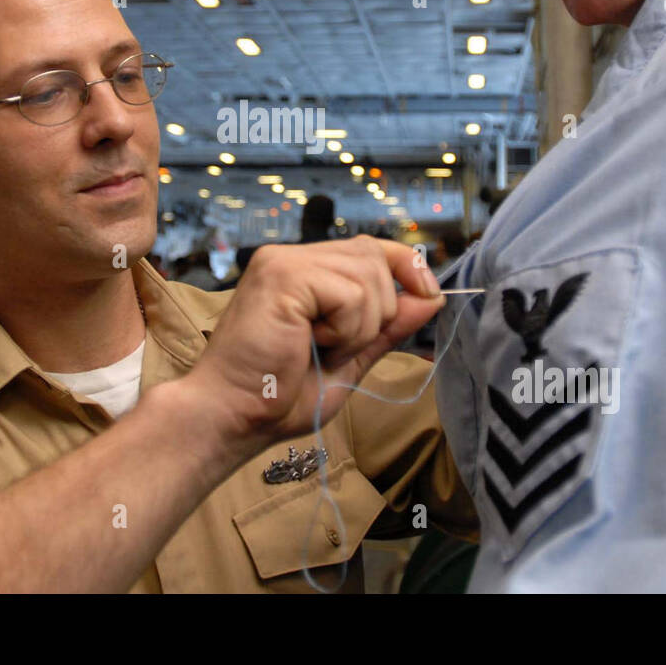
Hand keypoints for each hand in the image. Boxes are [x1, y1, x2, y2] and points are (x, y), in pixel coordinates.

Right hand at [187, 236, 444, 446]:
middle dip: (381, 309)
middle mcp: (291, 256)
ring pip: (369, 274)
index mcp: (304, 271)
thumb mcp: (350, 358)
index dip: (408, 268)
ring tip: (320, 346)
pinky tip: (310, 342)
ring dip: (361, 325)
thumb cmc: (278, 395)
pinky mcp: (283, 276)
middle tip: (340, 345)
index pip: (372, 248)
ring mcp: (284, 262)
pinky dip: (345, 329)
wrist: (232, 416)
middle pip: (376, 256)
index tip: (429, 298)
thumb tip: (432, 297)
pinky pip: (351, 293)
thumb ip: (386, 327)